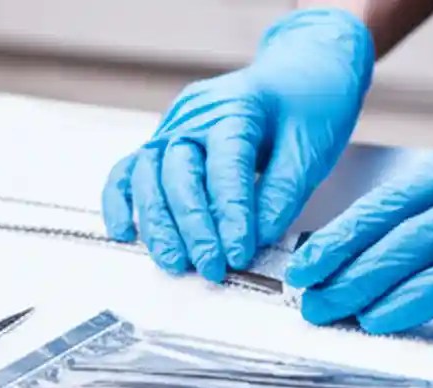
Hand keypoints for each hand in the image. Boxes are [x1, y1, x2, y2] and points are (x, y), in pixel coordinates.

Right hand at [101, 8, 373, 281]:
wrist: (298, 75)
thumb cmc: (308, 108)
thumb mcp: (310, 149)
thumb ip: (282, 193)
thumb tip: (255, 238)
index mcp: (237, 108)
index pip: (225, 166)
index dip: (230, 214)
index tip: (240, 253)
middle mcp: (194, 115)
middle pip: (179, 174)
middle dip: (193, 228)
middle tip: (211, 268)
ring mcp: (172, 127)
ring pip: (148, 176)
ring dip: (158, 224)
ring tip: (176, 264)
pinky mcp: (162, 143)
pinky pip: (129, 172)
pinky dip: (121, 203)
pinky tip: (124, 233)